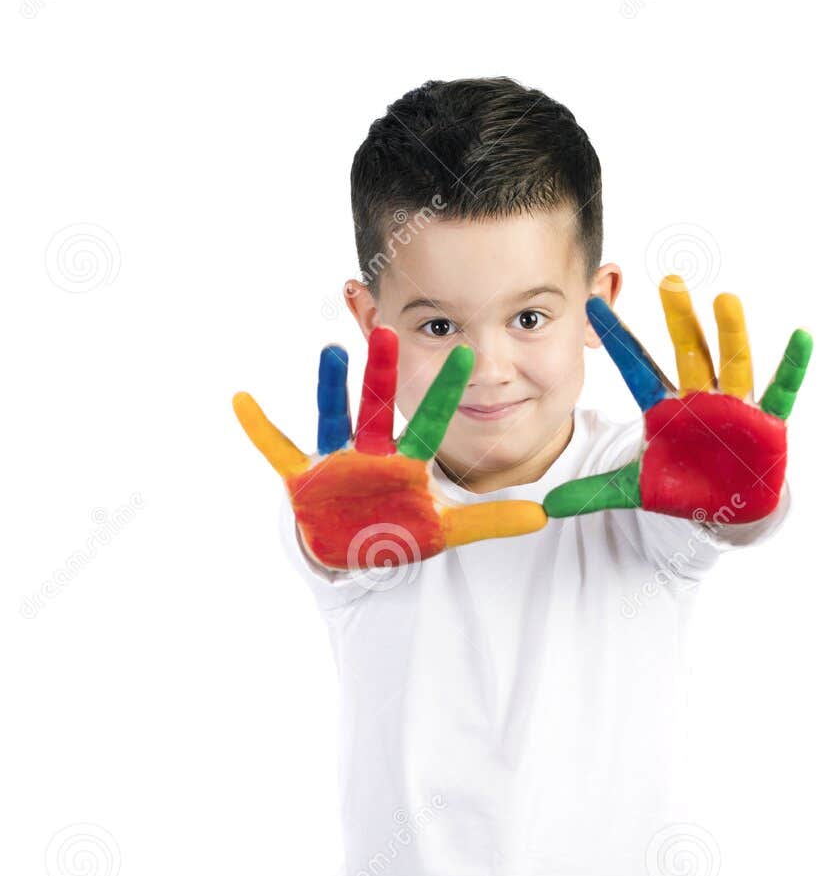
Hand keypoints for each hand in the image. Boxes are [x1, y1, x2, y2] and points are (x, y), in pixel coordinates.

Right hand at [233, 328, 545, 569]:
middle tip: (389, 328)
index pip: (432, 420)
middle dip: (383, 372)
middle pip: (379, 406)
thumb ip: (491, 521)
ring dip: (329, 390)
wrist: (356, 547)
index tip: (466, 354)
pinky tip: (240, 400)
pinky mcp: (304, 476)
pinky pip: (278, 448)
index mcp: (408, 459)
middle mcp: (372, 450)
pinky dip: (258, 428)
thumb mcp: (447, 529)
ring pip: (332, 417)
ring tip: (328, 353)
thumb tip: (545, 516)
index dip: (447, 391)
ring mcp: (337, 460)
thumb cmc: (399, 528)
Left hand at [543, 275, 811, 526]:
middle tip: (668, 282)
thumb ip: (595, 491)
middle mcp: (700, 397)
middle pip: (689, 352)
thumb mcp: (637, 488)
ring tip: (725, 299)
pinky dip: (793, 365)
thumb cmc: (687, 485)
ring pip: (733, 363)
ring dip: (731, 334)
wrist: (730, 508)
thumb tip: (547, 504)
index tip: (591, 304)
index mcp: (665, 407)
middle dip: (679, 320)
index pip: (636, 366)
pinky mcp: (767, 421)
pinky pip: (783, 389)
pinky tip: (801, 336)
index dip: (617, 339)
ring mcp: (735, 406)